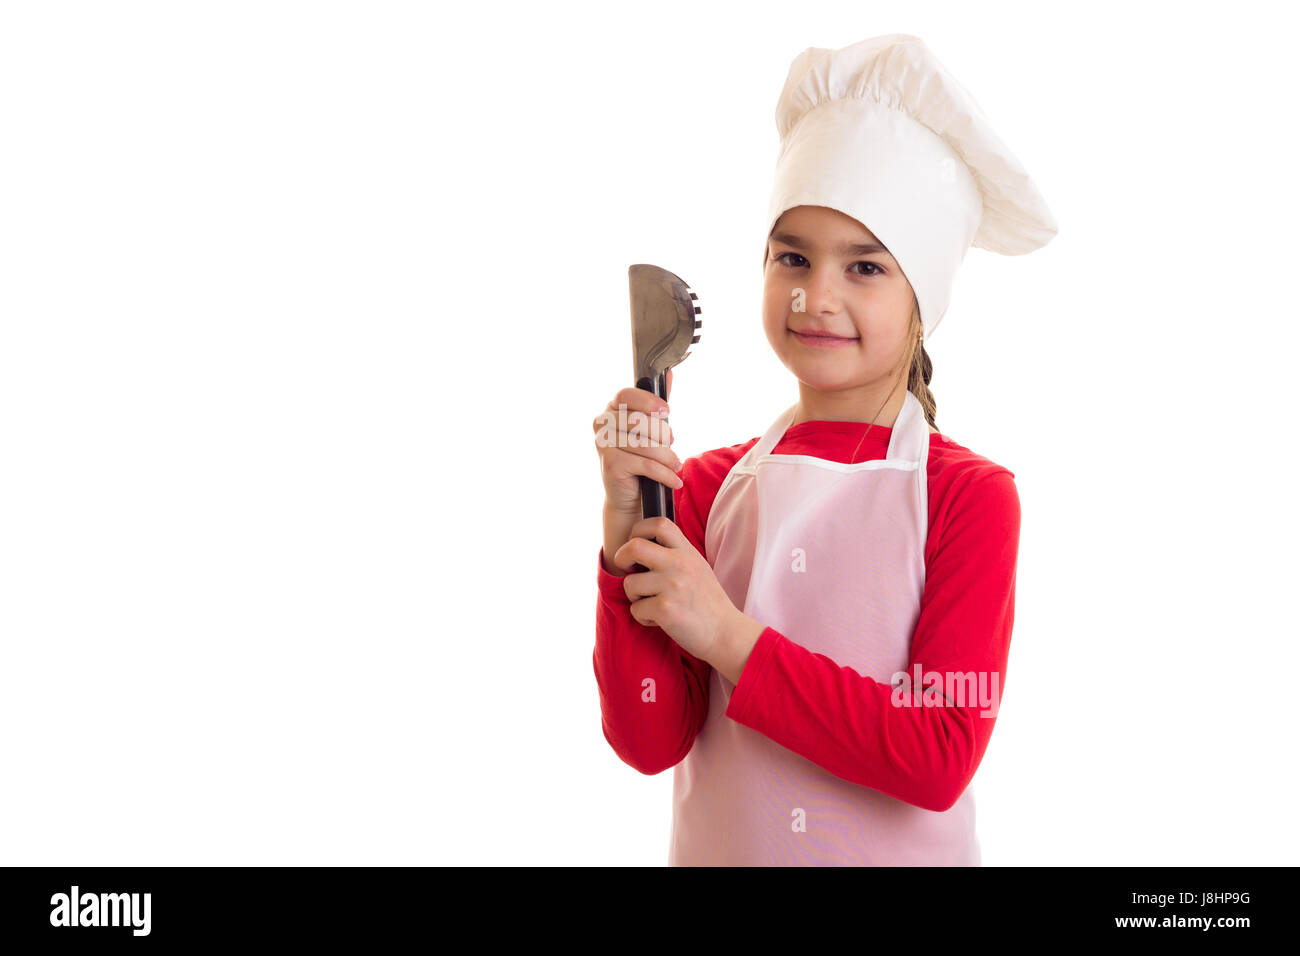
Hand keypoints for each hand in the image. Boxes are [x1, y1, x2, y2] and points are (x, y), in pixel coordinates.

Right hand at [593, 368, 681, 517]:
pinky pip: (646, 464)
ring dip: (667, 457)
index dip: (647, 401)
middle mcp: (601, 423)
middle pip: (638, 420)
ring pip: (645, 444)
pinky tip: (674, 479)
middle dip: (662, 434)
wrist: (627, 495)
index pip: (626, 394)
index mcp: (610, 409)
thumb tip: (668, 374)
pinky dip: (665, 474)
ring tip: (676, 465)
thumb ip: (656, 403)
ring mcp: (602, 444)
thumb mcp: (649, 428)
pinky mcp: (610, 464)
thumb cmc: (639, 458)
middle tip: (671, 444)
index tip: (665, 411)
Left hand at [610, 513, 745, 663]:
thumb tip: (641, 544)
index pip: (658, 523)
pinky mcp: (665, 609)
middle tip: (627, 570)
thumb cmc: (707, 602)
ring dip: (635, 597)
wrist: (726, 632)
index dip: (638, 530)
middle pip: (634, 547)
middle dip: (621, 558)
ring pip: (630, 584)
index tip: (635, 544)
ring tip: (653, 604)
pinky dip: (643, 618)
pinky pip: (635, 609)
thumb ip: (675, 554)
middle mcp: (679, 564)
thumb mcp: (697, 567)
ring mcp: (672, 586)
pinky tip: (660, 620)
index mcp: (686, 551)